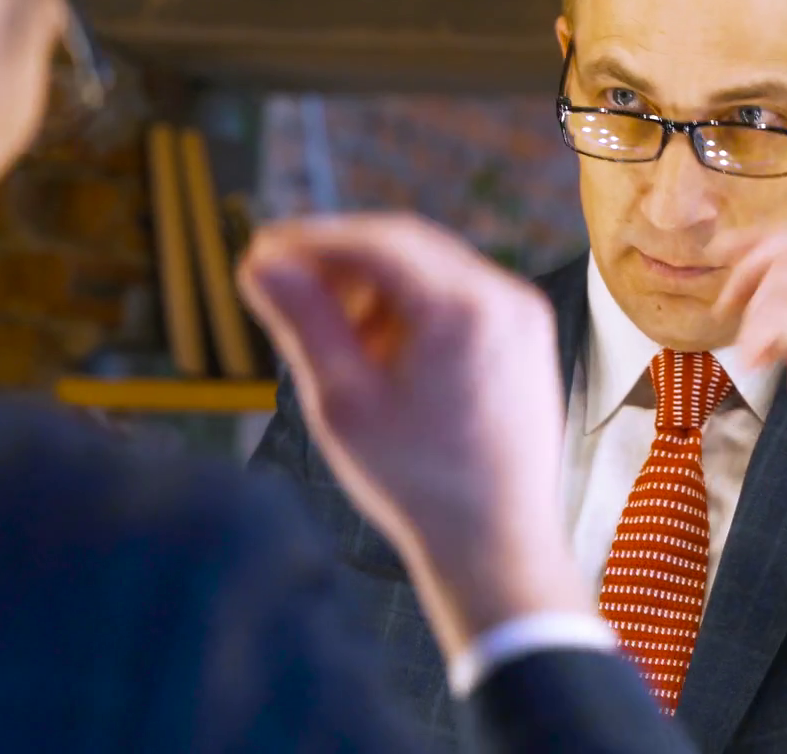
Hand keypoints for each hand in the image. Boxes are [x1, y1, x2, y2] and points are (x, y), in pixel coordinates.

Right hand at [237, 213, 589, 657]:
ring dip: (374, 283)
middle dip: (340, 259)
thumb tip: (260, 264)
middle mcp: (505, 297)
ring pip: (431, 266)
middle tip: (283, 284)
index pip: (375, 240)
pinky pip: (458, 294)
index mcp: (464, 309)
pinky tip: (378, 351)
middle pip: (405, 244)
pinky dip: (411, 305)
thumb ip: (302, 322)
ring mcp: (522, 314)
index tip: (261, 251)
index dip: (310, 239)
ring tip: (333, 337)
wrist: (498, 545)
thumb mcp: (343, 402)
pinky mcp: (525, 335)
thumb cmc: (420, 485)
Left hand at [711, 227, 786, 611]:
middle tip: (723, 306)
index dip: (766, 240)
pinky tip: (760, 363)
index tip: (725, 250)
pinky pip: (781, 312)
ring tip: (759, 356)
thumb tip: (759, 285)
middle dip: (749, 268)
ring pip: (785, 278)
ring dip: (754, 316)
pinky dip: (757, 335)